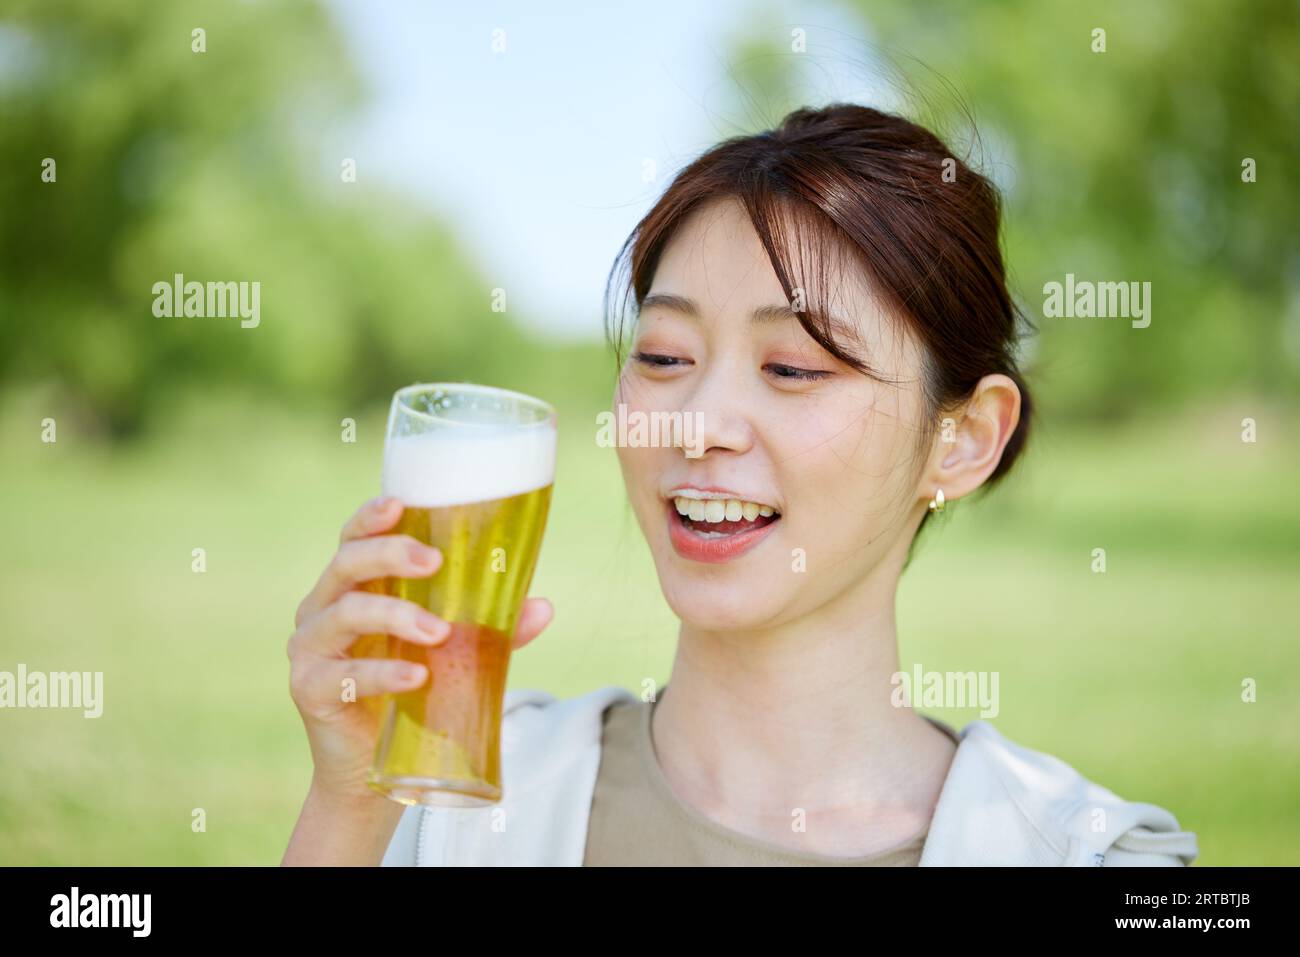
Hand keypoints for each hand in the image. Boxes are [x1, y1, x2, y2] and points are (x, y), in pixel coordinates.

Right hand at [286, 495, 554, 802]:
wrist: (372, 771)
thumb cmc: (410, 692)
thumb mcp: (451, 653)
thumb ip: (491, 629)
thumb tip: (543, 607)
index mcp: (352, 589)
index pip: (353, 540)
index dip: (370, 518)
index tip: (400, 504)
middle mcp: (322, 609)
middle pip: (346, 564)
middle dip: (390, 555)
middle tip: (435, 562)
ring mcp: (311, 649)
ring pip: (346, 614)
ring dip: (396, 616)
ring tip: (440, 633)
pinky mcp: (310, 690)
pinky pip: (345, 674)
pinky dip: (383, 673)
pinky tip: (417, 677)